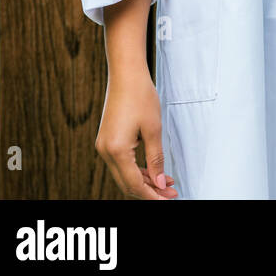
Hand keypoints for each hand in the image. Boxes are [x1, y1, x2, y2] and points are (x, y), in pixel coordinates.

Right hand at [94, 66, 177, 199]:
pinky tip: (153, 170)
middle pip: (127, 182)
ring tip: (167, 182)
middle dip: (149, 190)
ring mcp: (104, 146)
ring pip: (125, 174)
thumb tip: (159, 183)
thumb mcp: (153, 129)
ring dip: (145, 179)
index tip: (167, 200)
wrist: (126, 75)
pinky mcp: (107, 141)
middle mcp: (105, 152)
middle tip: (171, 193)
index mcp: (116, 151)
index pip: (134, 184)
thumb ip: (156, 158)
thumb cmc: (140, 96)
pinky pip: (122, 163)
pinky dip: (137, 168)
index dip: (151, 195)